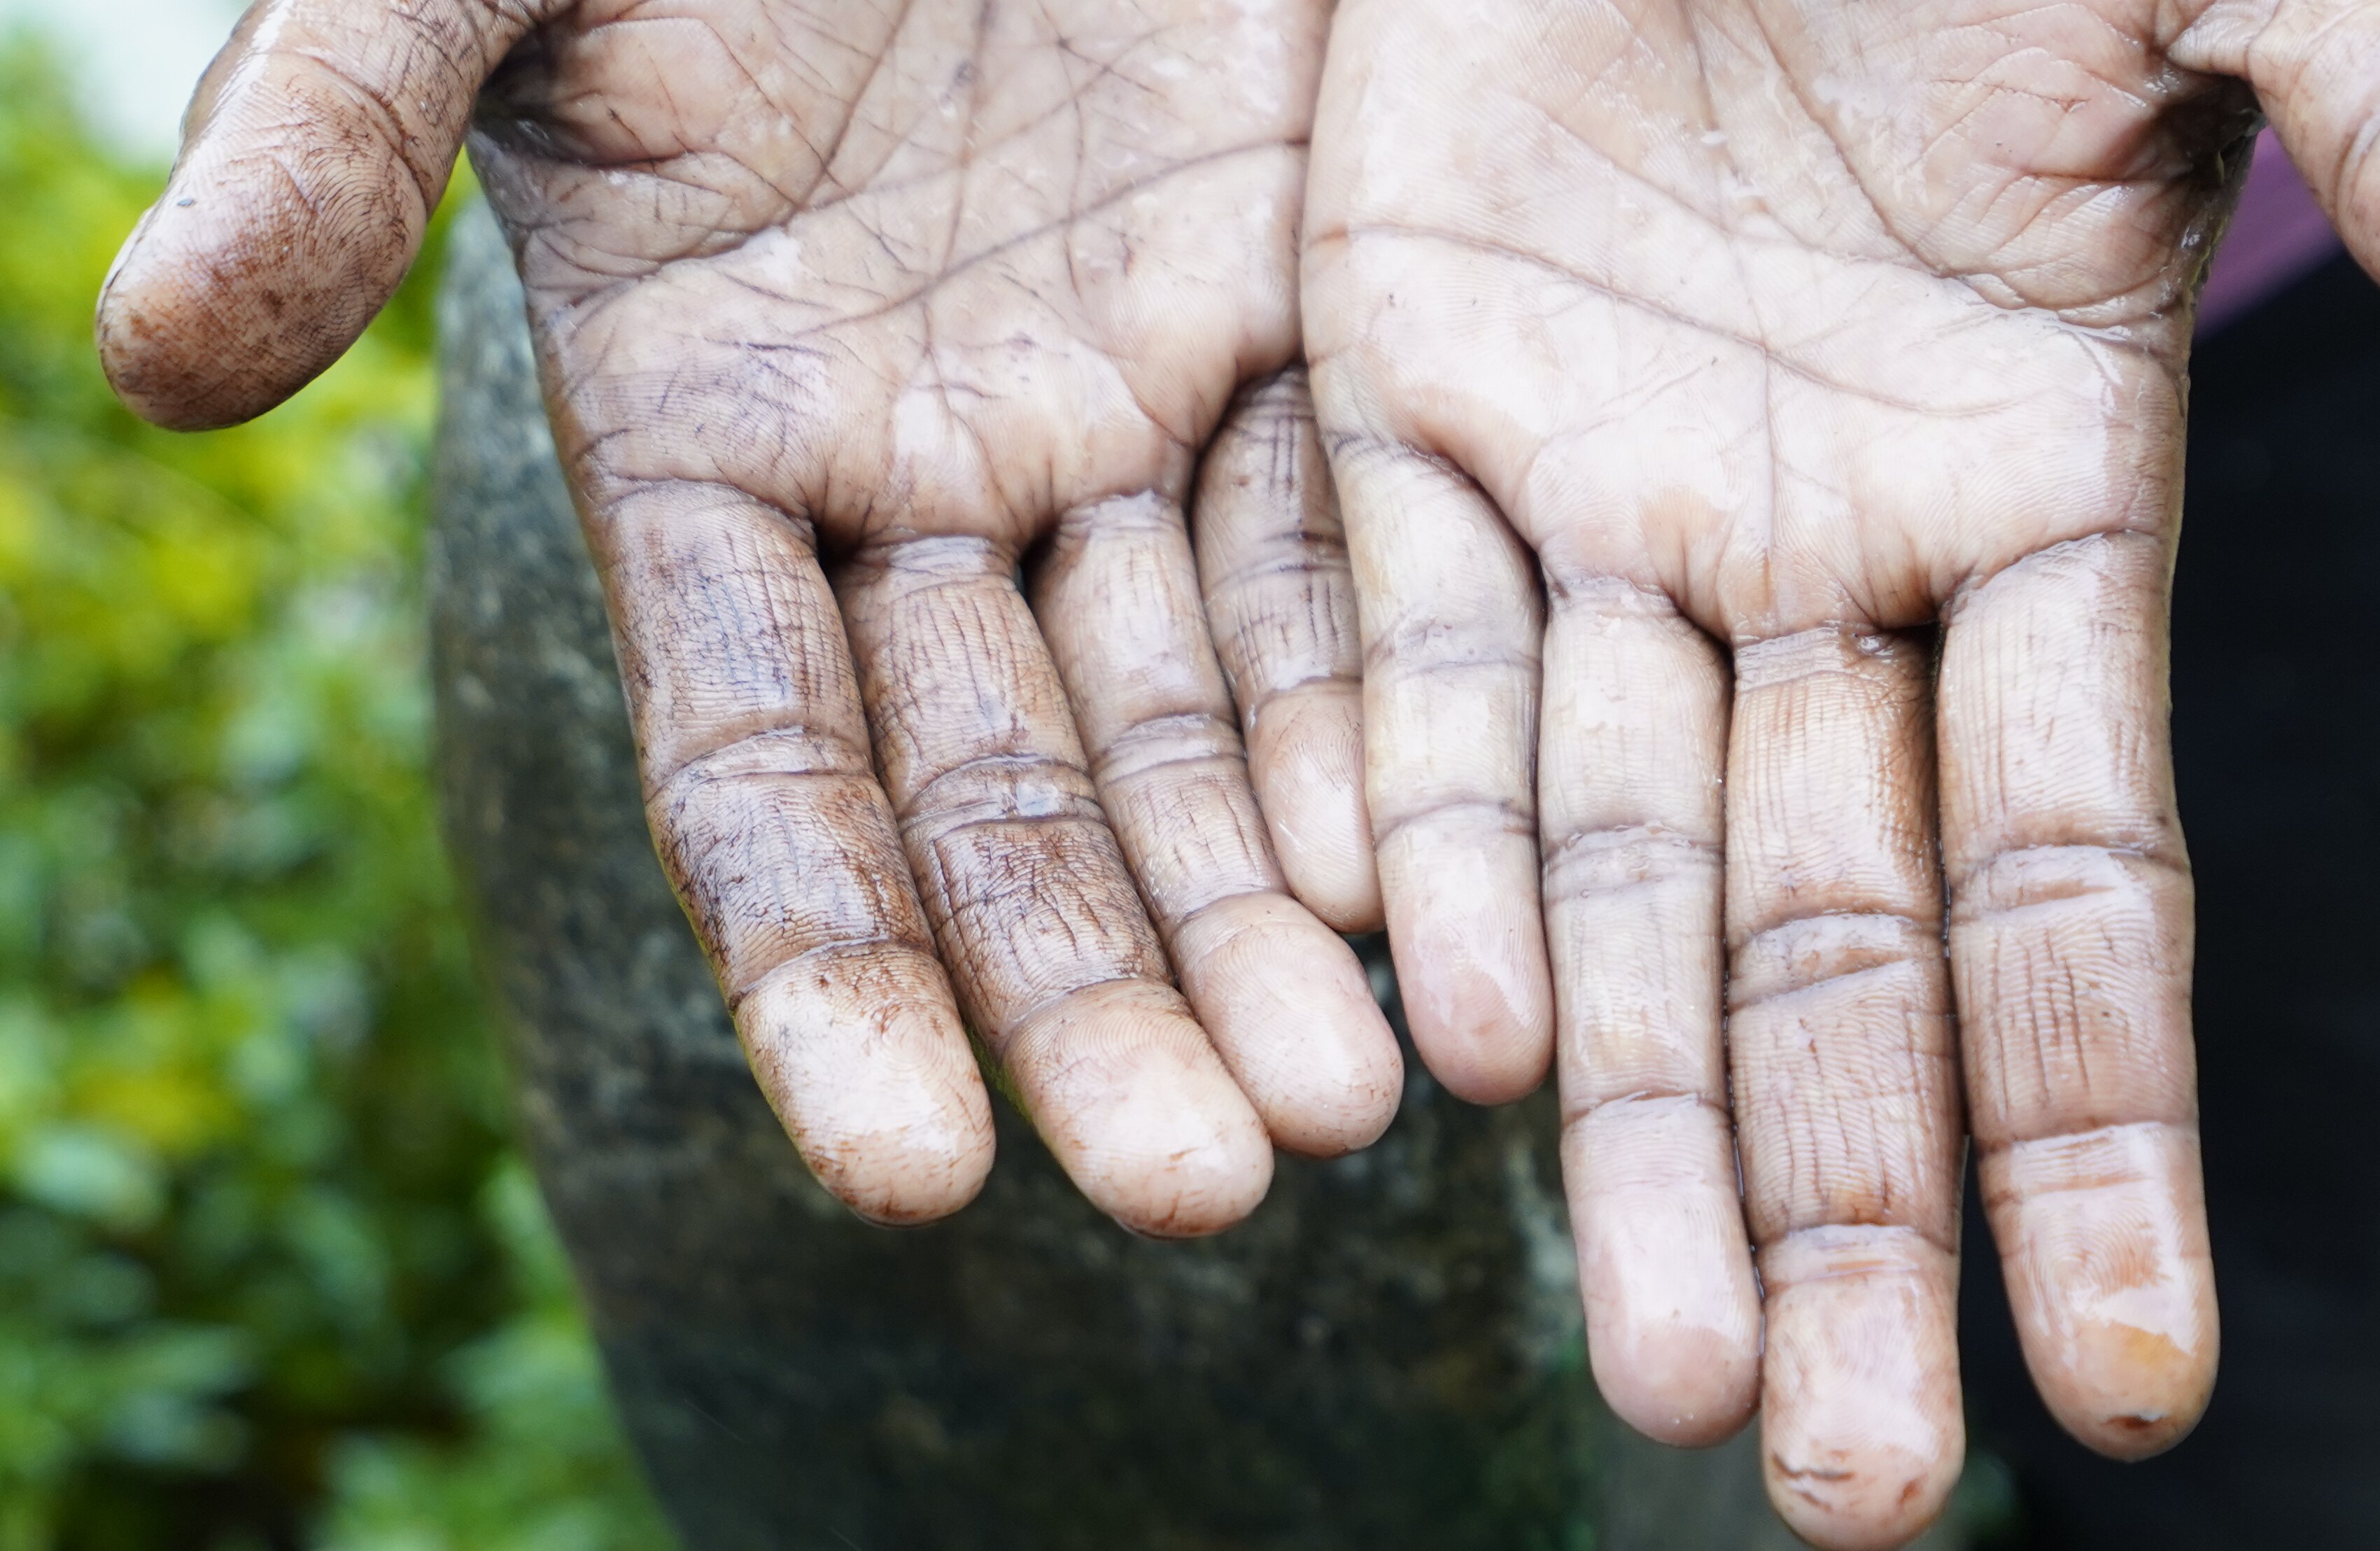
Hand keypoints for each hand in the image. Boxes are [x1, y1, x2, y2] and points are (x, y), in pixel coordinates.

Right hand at [101, 0, 1400, 1237]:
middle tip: (1209, 1186)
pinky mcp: (1285, 324)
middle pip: (1008, 801)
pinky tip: (1454, 876)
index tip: (908, 1178)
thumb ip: (333, 134)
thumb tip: (152, 362)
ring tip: (1364, 1101)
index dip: (828, 971)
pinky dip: (1388, 715)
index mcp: (704, 441)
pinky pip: (1345, 555)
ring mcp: (1109, 417)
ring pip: (1194, 723)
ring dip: (1271, 913)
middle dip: (1098, 999)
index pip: (763, 774)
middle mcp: (914, 482)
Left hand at [1302, 0, 2379, 1540]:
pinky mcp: (1412, 418)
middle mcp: (1820, 578)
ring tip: (1656, 1369)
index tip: (2131, 1389)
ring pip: (1610, 879)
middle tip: (1841, 1487)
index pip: (2075, 888)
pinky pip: (1415, 677)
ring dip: (1624, 1122)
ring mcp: (1606, 518)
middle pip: (1830, 955)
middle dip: (1847, 1214)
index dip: (2098, 1131)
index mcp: (2036, 516)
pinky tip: (1441, 1035)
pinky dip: (1433, 851)